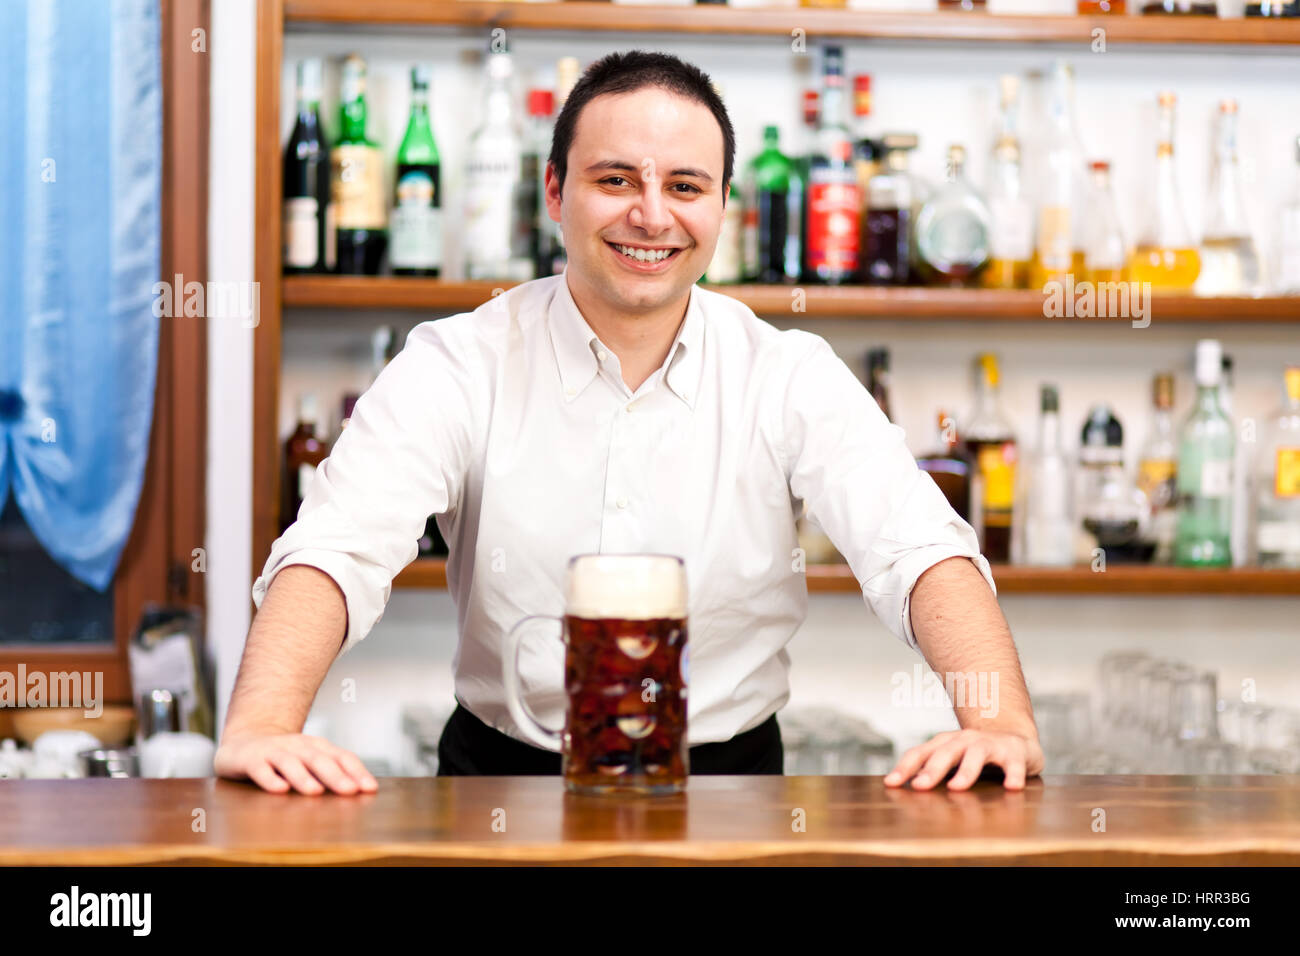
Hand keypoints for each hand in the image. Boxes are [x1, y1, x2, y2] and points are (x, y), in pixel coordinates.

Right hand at [214, 732, 377, 794]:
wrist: (244, 744)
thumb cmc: (284, 757)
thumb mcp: (310, 761)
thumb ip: (332, 773)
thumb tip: (360, 791)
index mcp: (317, 746)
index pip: (341, 756)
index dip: (357, 771)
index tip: (370, 788)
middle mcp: (297, 746)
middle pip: (318, 759)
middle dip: (335, 776)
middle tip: (350, 791)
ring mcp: (273, 751)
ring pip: (290, 763)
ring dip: (304, 777)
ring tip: (315, 792)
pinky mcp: (251, 760)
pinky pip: (260, 769)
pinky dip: (270, 779)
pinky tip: (279, 789)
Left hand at [883, 728, 1043, 790]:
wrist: (1016, 739)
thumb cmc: (976, 754)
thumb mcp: (951, 760)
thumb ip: (931, 771)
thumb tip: (905, 790)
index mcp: (945, 743)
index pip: (920, 753)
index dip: (905, 767)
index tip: (891, 784)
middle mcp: (965, 740)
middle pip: (945, 752)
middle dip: (932, 769)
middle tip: (919, 786)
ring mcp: (990, 744)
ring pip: (976, 754)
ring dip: (966, 771)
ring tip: (956, 788)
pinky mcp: (1014, 753)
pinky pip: (1014, 764)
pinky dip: (1013, 774)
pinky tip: (1011, 787)